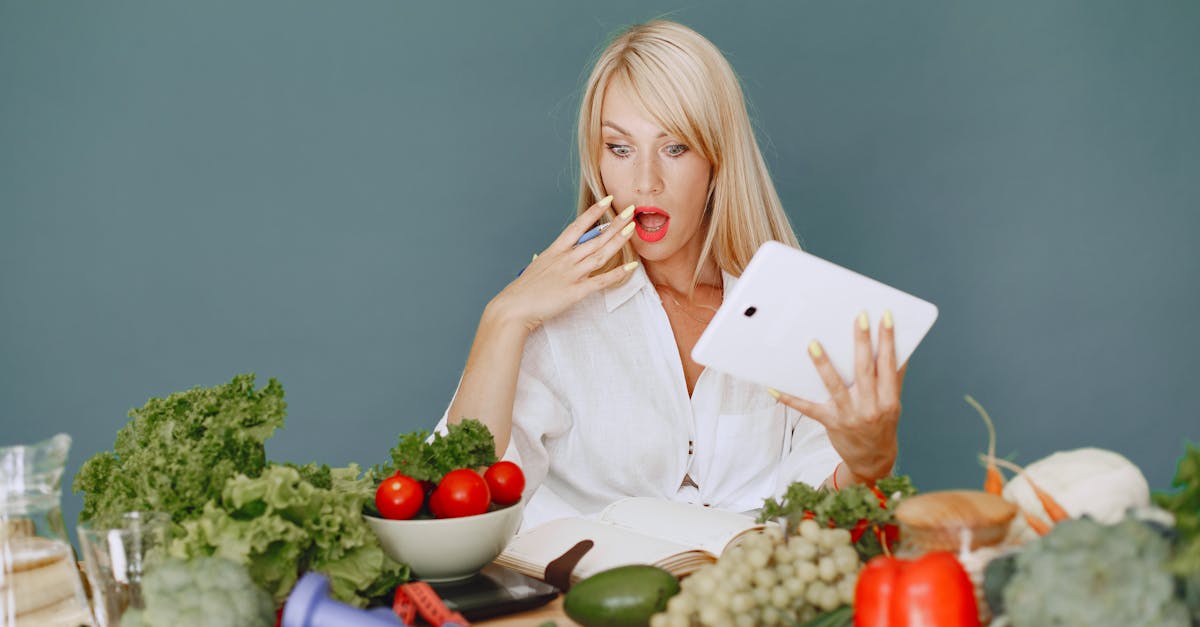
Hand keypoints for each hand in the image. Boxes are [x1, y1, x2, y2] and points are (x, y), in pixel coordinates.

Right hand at [489, 196, 637, 330]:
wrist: (514, 307)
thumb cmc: (523, 290)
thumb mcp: (536, 268)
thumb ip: (547, 260)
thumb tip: (548, 256)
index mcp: (555, 251)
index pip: (577, 226)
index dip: (593, 212)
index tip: (607, 200)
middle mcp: (565, 259)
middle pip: (594, 238)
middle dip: (614, 224)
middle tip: (630, 212)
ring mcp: (571, 274)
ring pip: (599, 254)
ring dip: (617, 241)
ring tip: (631, 229)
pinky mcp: (575, 292)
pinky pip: (600, 281)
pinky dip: (617, 273)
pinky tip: (631, 266)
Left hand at [773, 311, 905, 482]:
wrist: (873, 461)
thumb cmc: (882, 424)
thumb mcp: (892, 403)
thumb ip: (892, 377)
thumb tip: (895, 346)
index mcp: (888, 399)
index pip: (889, 364)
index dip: (888, 340)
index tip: (884, 316)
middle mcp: (870, 407)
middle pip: (865, 370)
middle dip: (861, 342)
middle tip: (858, 317)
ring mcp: (849, 415)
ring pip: (834, 386)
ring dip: (823, 365)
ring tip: (813, 344)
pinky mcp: (830, 422)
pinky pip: (808, 408)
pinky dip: (790, 398)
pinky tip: (774, 387)